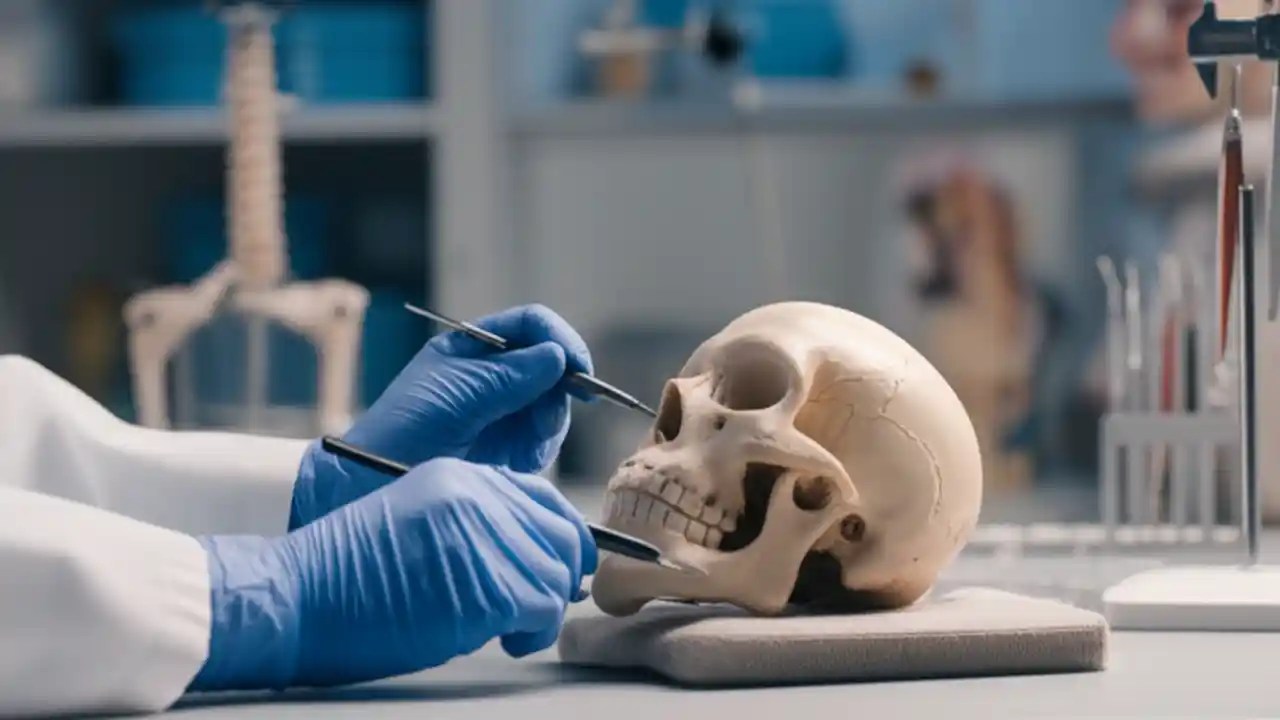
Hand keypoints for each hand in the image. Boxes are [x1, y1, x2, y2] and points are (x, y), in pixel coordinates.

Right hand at [190, 458, 597, 690]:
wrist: (294, 597)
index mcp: (459, 475)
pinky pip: (542, 610)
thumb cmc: (343, 579)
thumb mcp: (416, 523)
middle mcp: (478, 496)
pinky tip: (507, 642)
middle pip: (561, 533)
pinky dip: (533, 633)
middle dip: (559, 575)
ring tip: (512, 631)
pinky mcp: (487, 585)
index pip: (541, 496)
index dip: (558, 536)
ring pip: (556, 575)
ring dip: (543, 611)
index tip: (555, 567)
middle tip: (537, 608)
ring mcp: (484, 536)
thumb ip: (472, 526)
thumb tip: (531, 560)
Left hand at [289, 304, 592, 528]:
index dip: (559, 340)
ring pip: (554, 404)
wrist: (375, 483)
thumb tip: (557, 357)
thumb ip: (506, 376)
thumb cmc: (402, 429)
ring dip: (550, 422)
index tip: (577, 366)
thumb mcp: (454, 395)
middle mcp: (495, 375)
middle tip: (546, 418)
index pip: (531, 326)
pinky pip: (545, 439)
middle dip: (559, 387)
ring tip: (526, 446)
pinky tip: (518, 462)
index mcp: (474, 348)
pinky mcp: (510, 447)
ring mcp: (504, 411)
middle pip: (552, 365)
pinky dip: (541, 448)